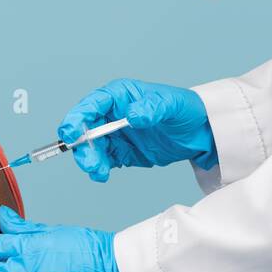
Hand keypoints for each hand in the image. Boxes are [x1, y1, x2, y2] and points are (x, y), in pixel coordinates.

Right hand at [57, 78, 217, 181]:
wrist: (201, 133)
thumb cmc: (186, 109)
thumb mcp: (172, 105)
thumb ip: (152, 108)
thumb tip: (133, 116)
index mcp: (119, 96)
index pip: (92, 105)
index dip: (76, 118)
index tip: (70, 133)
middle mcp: (111, 114)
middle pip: (85, 129)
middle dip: (83, 146)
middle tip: (90, 162)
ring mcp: (115, 134)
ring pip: (91, 148)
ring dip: (90, 160)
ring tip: (99, 172)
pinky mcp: (121, 152)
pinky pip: (103, 161)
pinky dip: (99, 168)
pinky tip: (103, 175)